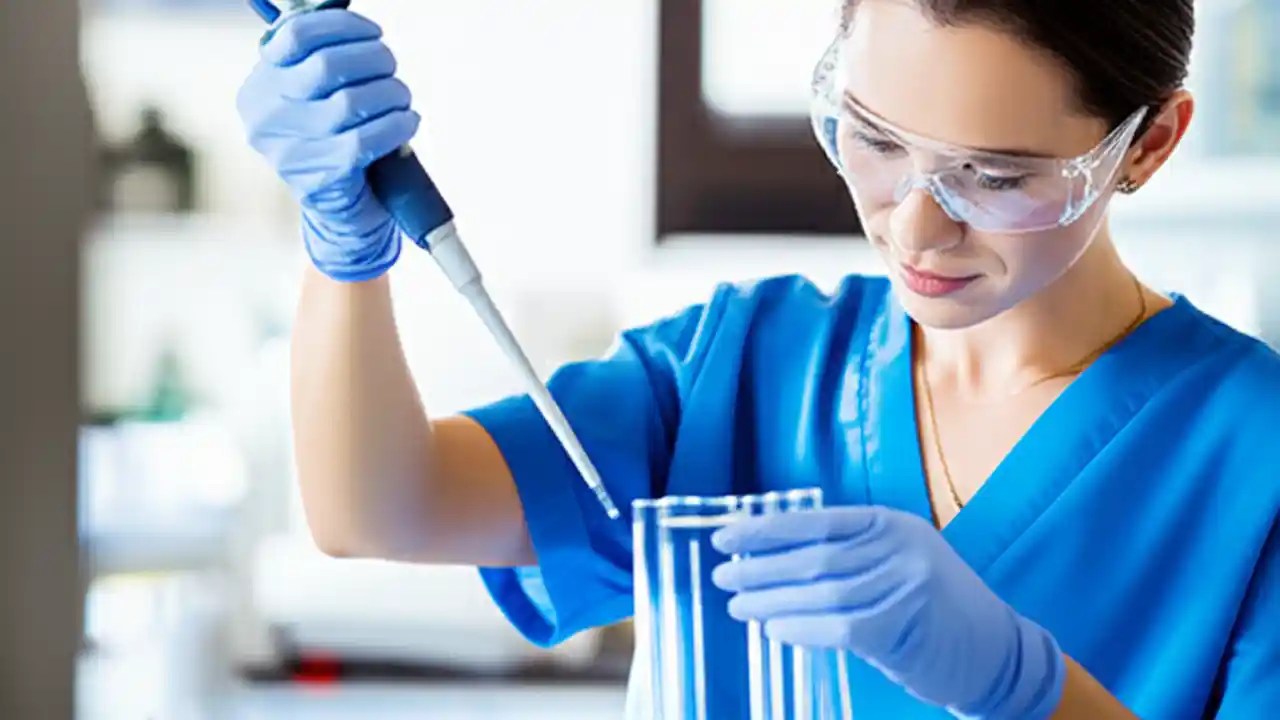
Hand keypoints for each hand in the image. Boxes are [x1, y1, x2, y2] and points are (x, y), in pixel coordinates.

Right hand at [237, 10, 419, 281]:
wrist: (342, 213)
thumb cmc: (336, 143)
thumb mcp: (320, 98)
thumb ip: (326, 60)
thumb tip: (356, 24)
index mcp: (262, 84)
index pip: (296, 35)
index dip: (344, 26)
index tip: (373, 33)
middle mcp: (266, 116)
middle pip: (328, 66)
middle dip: (375, 60)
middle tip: (392, 68)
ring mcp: (288, 151)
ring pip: (350, 104)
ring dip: (391, 95)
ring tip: (403, 100)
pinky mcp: (317, 180)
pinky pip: (363, 142)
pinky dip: (396, 126)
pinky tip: (407, 123)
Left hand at [711, 506, 1065, 718]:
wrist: (996, 651)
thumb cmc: (932, 607)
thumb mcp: (895, 561)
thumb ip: (845, 555)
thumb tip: (769, 561)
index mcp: (891, 523)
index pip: (815, 521)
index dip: (765, 529)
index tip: (724, 538)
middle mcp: (898, 548)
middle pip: (812, 556)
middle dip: (759, 566)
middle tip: (720, 576)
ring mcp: (904, 585)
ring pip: (820, 592)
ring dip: (771, 600)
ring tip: (737, 605)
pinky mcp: (904, 626)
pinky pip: (837, 626)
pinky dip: (800, 628)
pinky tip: (773, 630)